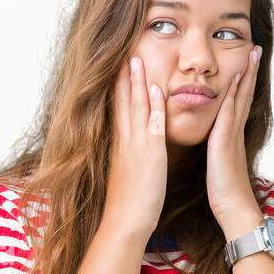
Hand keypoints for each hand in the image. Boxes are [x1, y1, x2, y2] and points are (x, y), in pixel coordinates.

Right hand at [101, 55, 168, 238]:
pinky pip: (152, 124)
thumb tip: (131, 155)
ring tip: (135, 58)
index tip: (117, 68)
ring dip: (135, 82)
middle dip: (122, 76)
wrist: (125, 222)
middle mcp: (125, 141)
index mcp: (120, 145)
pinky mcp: (149, 154)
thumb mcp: (127, 175)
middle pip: (122, 102)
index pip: (118, 110)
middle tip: (122, 52)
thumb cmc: (128, 205)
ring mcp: (136, 146)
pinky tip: (156, 88)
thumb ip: (129, 159)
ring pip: (135, 107)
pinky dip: (154, 105)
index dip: (117, 88)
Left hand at [206, 44, 262, 228]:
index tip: (246, 63)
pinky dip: (233, 95)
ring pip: (240, 99)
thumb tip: (216, 148)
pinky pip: (229, 113)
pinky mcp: (225, 143)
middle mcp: (234, 133)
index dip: (242, 84)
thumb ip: (219, 153)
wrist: (234, 211)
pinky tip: (234, 79)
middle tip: (255, 49)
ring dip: (246, 75)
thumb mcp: (220, 167)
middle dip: (250, 72)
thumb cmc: (225, 195)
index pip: (237, 104)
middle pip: (243, 95)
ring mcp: (232, 136)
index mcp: (230, 138)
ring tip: (251, 54)